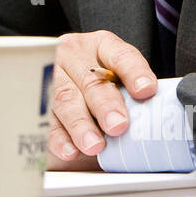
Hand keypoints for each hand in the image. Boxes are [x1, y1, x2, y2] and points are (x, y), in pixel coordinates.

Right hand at [48, 31, 157, 162]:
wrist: (63, 76)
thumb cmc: (101, 81)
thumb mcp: (117, 75)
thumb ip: (133, 94)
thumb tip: (160, 122)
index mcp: (102, 46)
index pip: (121, 56)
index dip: (134, 73)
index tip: (146, 91)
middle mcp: (75, 56)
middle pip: (91, 80)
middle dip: (105, 105)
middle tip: (118, 126)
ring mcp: (53, 75)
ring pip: (65, 99)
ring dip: (80, 125)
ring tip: (94, 145)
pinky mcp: (35, 98)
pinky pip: (45, 118)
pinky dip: (58, 137)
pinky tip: (69, 150)